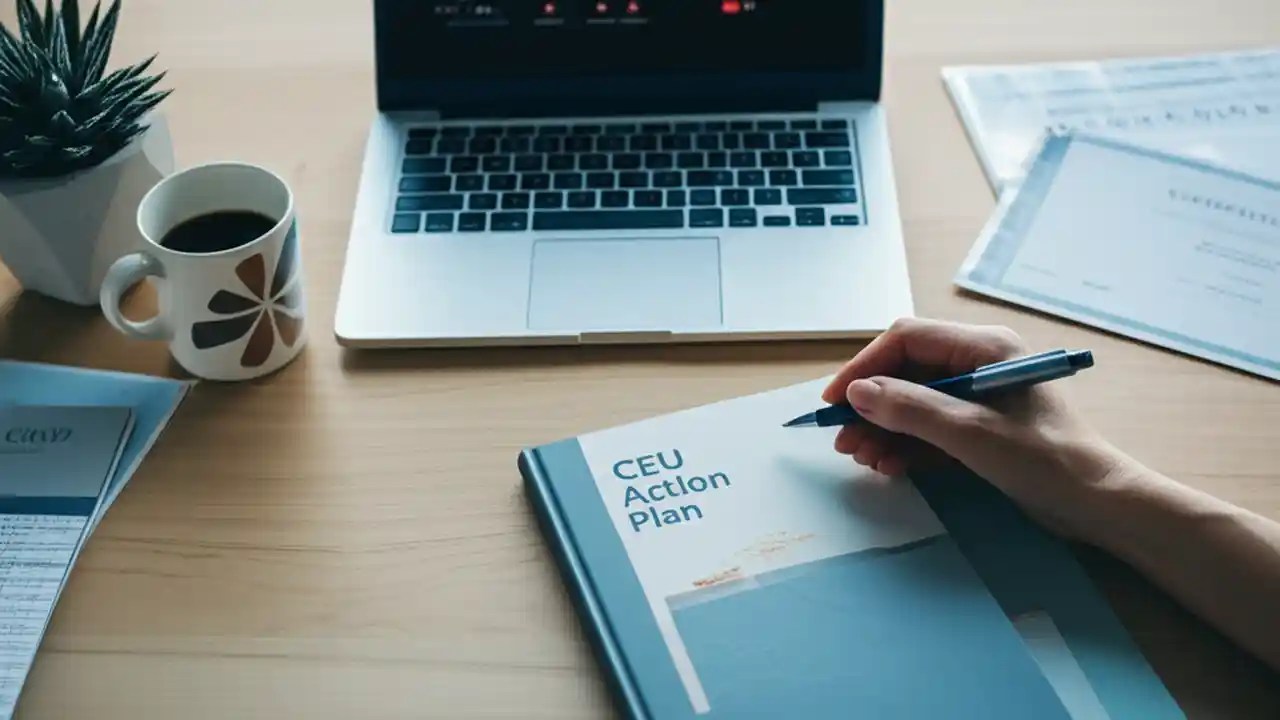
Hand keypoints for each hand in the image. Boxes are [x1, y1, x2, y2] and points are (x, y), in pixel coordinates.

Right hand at [822, 318, 1128, 538]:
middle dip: (871, 406)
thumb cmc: (1045, 460)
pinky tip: (888, 465)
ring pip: (913, 402)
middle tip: (843, 441)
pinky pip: (929, 427)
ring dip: (883, 429)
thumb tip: (858, 393)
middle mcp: (979, 363)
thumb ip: (912, 409)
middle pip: (906, 372)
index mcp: (984, 347)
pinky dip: (905, 444)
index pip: (907, 340)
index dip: (865, 368)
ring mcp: (979, 396)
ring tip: (862, 459)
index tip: (836, 402)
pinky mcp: (980, 427)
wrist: (1097, 504)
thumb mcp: (972, 434)